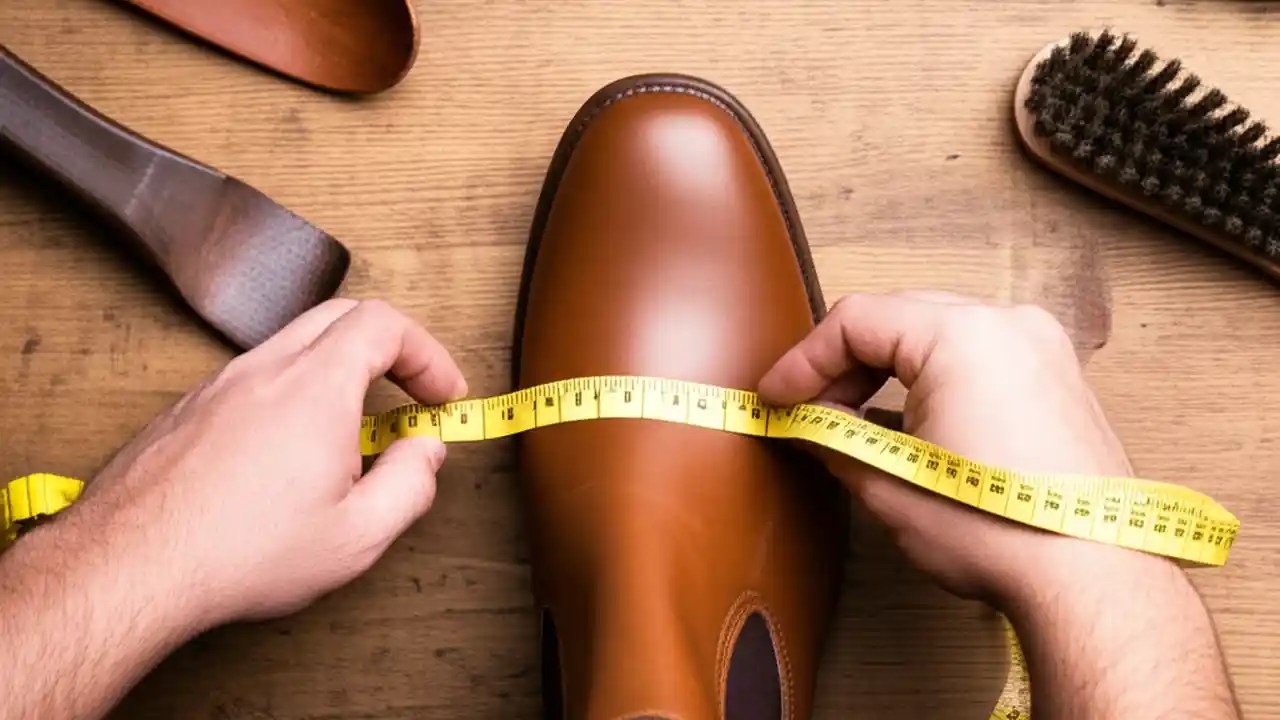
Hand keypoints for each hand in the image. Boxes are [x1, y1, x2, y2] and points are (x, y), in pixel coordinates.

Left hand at [55, 298, 466, 629]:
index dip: (428, 354)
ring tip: (352, 435)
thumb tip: (425, 453)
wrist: (131, 567)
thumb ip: (411, 485)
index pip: (386, 325)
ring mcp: (221, 384)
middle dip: (392, 348)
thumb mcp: (357, 536)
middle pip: (343, 315)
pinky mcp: (190, 409)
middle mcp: (266, 370)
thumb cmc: (237, 553)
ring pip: (295, 344)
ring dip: (341, 371)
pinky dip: (294, 393)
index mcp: (316, 387)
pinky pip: (256, 377)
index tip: (443, 395)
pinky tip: (292, 454)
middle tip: (412, 394)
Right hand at [758, 291, 1138, 603]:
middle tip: (805, 410)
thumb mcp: (890, 484)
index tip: (776, 397)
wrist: (1093, 577)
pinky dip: (931, 379)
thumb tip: (806, 426)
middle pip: (895, 318)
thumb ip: (835, 439)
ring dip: (884, 371)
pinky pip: (976, 355)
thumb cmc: (1002, 531)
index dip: (802, 360)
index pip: (855, 321)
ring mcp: (1039, 347)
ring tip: (850, 421)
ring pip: (935, 334)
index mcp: (962, 335)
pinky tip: (905, 422)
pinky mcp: (1056, 376)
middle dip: (841, 364)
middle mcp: (1007, 324)